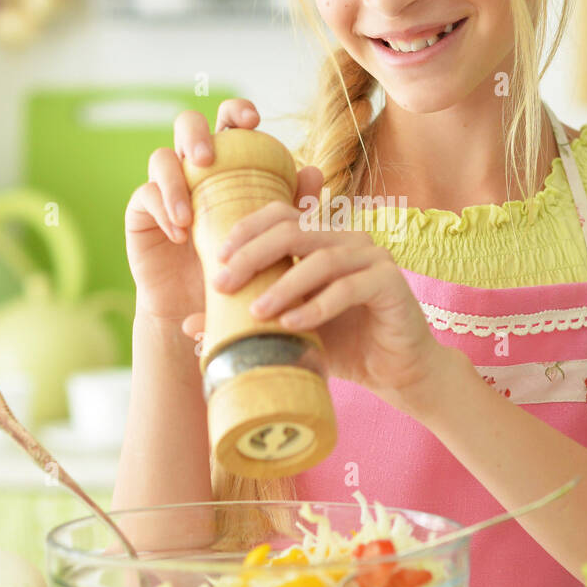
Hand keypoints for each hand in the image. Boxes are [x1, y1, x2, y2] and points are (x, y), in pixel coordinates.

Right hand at [125, 99, 323, 325]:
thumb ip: (293, 205)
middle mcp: (193, 167)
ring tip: (190, 215)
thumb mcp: (274, 236)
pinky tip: (180, 233)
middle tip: (206, 158)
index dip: (237, 110)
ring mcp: (164, 185)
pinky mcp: (141, 211)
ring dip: (175, 181)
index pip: (229, 122)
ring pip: (161, 158)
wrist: (207, 308)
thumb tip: (314, 172)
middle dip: (196, 134)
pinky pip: (146, 196)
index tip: (253, 120)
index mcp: (227, 162)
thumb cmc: (245, 265)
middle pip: (187, 124)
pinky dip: (163, 210)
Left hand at [180, 198, 445, 414]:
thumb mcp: (288, 329)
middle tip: (222, 284)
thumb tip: (188, 324)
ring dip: (283, 285)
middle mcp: (348, 239)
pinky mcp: (391, 283)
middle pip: (293, 231)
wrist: (398, 371)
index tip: (216, 258)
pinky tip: (294, 323)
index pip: (280, 215)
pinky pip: (349, 288)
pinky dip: (317, 306)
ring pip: (320, 259)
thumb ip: (248, 320)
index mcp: (322, 239)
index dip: (246, 229)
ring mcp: (372, 257)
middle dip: (253, 255)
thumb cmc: (344, 345)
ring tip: (256, 312)